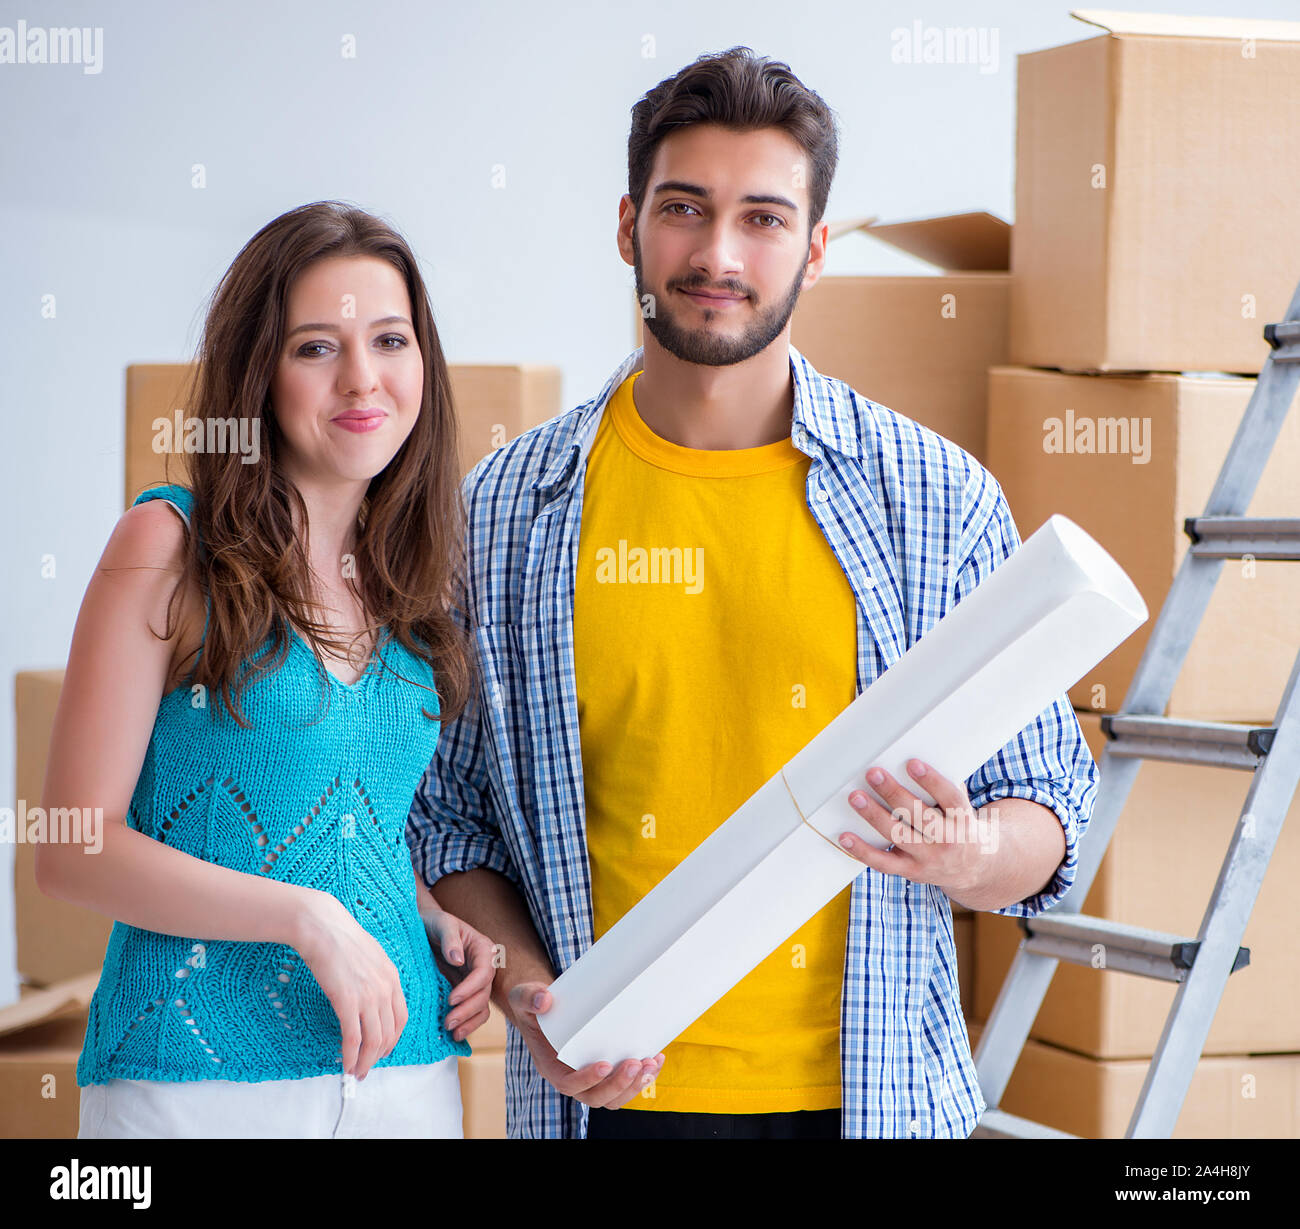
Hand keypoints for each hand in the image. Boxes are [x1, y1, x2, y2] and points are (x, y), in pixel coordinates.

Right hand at [295, 891, 407, 1080]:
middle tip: (366, 1067)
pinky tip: (345, 1064)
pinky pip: (353, 1038)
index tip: (381, 1050)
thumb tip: (373, 996)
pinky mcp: (347, 1001)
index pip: (400, 1018)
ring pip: (373, 1041)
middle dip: (378, 1056)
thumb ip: (377, 976)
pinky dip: (351, 1056)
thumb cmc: (341, 938)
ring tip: (356, 1072)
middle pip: (389, 1034)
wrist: (323, 926)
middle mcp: (385, 988)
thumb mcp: (371, 956)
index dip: (392, 1039)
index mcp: (392, 977)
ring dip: (365, 1062)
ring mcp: (367, 995)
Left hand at [421, 907, 496, 1042]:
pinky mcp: (464, 993)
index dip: (471, 988)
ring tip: (452, 1032)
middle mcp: (482, 968)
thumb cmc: (433, 922)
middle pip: (484, 994)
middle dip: (467, 1010)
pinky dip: (466, 1024)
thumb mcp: (441, 923)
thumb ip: (450, 938)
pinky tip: (454, 1035)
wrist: (423, 928)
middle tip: (448, 1022)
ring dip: (469, 1022)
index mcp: (482, 949)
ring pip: (481, 1007)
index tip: (452, 999)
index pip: (484, 973)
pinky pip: (472, 1012)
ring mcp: (474, 982)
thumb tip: (458, 959)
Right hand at [505, 980, 664, 1109]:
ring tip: (651, 1063)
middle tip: (636, 1062)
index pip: (569, 1085)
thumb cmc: (533, 1005)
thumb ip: (530, 997)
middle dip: (618, 1084)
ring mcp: (591, 1076)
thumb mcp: (524, 997)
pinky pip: (625, 1084)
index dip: (587, 1080)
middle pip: (596, 1097)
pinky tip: (656, 1059)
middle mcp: (572, 1077)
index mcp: (551, 1067)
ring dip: (635, 1085)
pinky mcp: (606, 1069)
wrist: (544, 1006)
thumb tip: (544, 1000)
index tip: (605, 1064)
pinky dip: (643, 1076)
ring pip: (613, 1097)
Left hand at [836, 759, 993, 895]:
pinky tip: (845, 837)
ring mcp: (928, 859)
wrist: (974, 868)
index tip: (912, 763)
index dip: (932, 781)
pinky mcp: (911, 871)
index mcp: (964, 819)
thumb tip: (923, 752)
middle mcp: (948, 841)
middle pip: (919, 816)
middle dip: (893, 793)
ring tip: (855, 797)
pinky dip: (862, 851)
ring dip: (874, 815)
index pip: (950, 798)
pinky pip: (884, 863)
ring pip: (898, 836)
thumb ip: (945, 786)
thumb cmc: (960, 825)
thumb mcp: (962, 806)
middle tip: (873, 773)